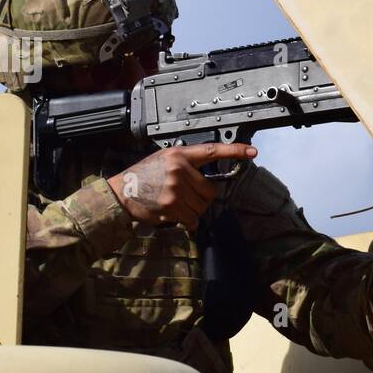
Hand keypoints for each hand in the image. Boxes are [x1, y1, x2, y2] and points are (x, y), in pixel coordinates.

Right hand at [106, 143, 256, 229]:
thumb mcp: (163, 160)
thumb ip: (185, 164)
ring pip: (202, 207)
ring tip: (175, 204)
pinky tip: (173, 214)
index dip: (234, 151)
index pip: (212, 151)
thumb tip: (207, 177)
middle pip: (210, 191)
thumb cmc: (142, 177)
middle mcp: (179, 169)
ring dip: (193, 211)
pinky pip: (192, 219)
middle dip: (201, 198)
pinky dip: (187, 221)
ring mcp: (176, 188)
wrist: (121, 193)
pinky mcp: (172, 206)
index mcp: (179, 155)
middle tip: (185, 197)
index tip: (251, 152)